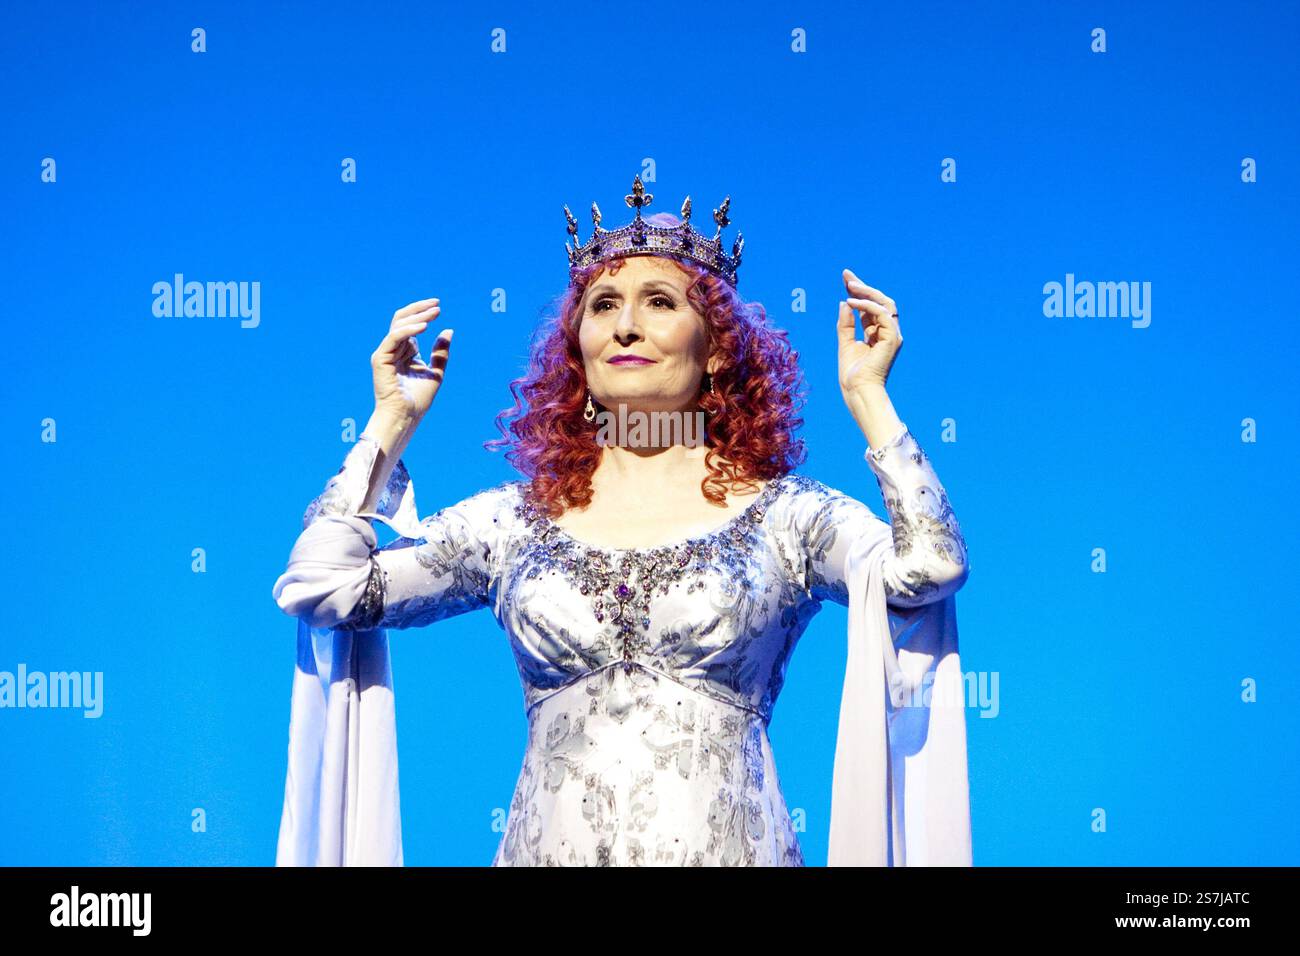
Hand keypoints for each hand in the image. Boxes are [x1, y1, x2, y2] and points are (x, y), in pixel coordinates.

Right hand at [371, 298, 451, 424]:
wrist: (405, 416)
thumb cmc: (418, 400)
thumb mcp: (436, 373)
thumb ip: (440, 353)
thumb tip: (448, 330)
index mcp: (405, 351)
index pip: (411, 324)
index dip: (423, 314)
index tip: (438, 308)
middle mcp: (394, 349)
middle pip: (403, 320)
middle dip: (420, 309)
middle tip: (437, 304)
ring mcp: (385, 353)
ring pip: (399, 325)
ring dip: (418, 317)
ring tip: (435, 313)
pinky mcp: (380, 358)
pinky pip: (394, 337)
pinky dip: (409, 329)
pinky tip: (425, 326)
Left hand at [836, 268, 902, 394]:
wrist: (857, 390)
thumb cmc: (851, 373)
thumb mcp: (845, 342)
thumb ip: (846, 323)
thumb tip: (844, 302)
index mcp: (877, 333)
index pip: (869, 307)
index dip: (859, 292)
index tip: (845, 278)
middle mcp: (887, 332)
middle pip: (880, 301)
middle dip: (864, 286)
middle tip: (847, 276)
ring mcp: (892, 335)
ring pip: (885, 304)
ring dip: (867, 293)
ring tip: (849, 286)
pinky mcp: (892, 339)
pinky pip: (883, 315)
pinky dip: (868, 306)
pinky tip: (851, 302)